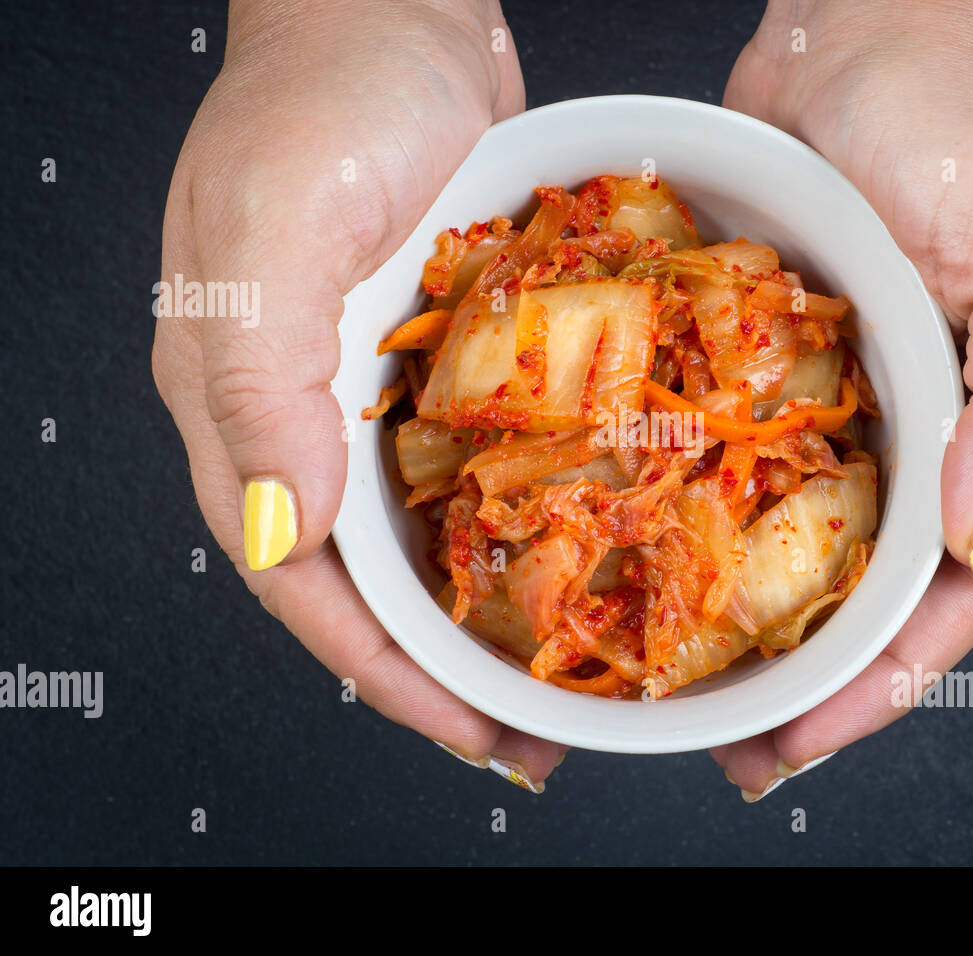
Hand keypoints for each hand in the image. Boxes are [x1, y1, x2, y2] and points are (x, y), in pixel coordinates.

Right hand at [152, 0, 562, 789]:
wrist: (392, 6)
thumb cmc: (328, 91)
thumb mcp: (276, 224)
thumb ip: (257, 377)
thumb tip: (275, 526)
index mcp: (240, 399)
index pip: (300, 579)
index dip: (381, 670)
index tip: (467, 729)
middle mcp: (300, 408)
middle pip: (361, 579)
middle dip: (435, 670)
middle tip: (524, 735)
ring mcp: (366, 385)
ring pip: (414, 535)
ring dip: (474, 613)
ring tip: (550, 671)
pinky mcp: (428, 355)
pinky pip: (464, 467)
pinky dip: (506, 523)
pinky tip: (564, 548)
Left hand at [713, 0, 972, 797]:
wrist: (865, 28)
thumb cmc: (962, 121)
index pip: (964, 587)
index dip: (894, 674)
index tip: (817, 734)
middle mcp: (941, 431)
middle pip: (886, 591)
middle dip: (824, 681)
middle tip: (746, 748)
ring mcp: (862, 406)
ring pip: (817, 549)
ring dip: (766, 626)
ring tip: (703, 695)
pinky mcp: (790, 371)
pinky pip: (756, 470)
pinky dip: (720, 528)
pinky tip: (670, 568)